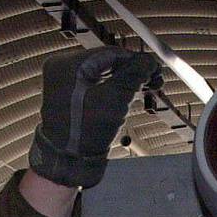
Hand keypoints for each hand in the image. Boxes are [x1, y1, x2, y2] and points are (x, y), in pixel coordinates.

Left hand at [28, 46, 161, 187]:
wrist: (67, 162)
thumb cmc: (83, 134)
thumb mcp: (114, 100)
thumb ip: (133, 76)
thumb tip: (148, 61)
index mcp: (67, 65)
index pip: (110, 53)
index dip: (136, 60)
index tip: (154, 67)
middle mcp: (63, 70)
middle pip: (106, 63)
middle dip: (132, 72)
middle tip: (154, 79)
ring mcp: (65, 85)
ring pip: (103, 75)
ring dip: (125, 82)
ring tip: (146, 88)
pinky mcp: (71, 99)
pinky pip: (96, 86)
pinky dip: (114, 90)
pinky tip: (129, 96)